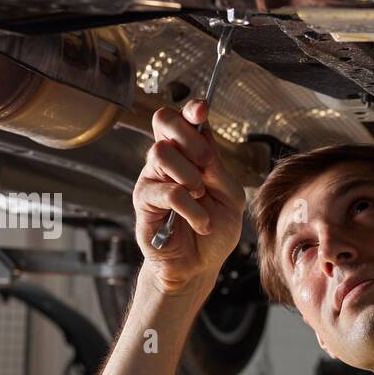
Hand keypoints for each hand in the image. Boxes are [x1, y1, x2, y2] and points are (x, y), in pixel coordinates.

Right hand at [132, 99, 246, 297]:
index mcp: (189, 154)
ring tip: (202, 198)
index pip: (182, 119)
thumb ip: (218, 167)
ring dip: (191, 177)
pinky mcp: (143, 202)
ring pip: (162, 153)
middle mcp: (167, 161)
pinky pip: (167, 192)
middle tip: (207, 166)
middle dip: (191, 139)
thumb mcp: (230, 196)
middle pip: (164, 121)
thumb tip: (206, 132)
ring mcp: (152, 178)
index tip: (201, 108)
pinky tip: (200, 223)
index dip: (190, 109)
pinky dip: (191, 209)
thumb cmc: (214, 230)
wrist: (200, 266)